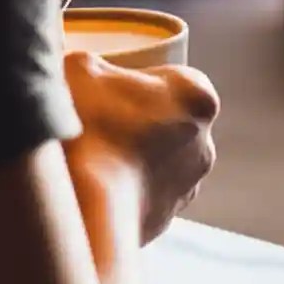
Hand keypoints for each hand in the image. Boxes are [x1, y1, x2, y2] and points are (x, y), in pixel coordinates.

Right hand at [62, 52, 218, 245]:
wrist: (85, 204)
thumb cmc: (90, 126)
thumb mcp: (80, 67)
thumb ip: (89, 61)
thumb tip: (84, 69)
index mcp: (196, 96)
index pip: (173, 78)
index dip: (139, 79)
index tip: (110, 85)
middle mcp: (204, 144)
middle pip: (168, 121)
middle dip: (137, 119)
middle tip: (95, 117)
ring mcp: (187, 188)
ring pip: (158, 161)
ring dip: (130, 156)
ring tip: (90, 154)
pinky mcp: (164, 221)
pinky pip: (142, 196)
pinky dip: (122, 189)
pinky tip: (92, 185)